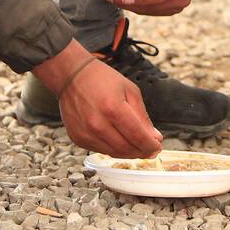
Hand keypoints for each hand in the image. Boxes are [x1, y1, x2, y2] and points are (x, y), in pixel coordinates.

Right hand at [34, 41, 161, 157]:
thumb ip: (142, 116)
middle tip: (151, 149)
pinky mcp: (78, 139)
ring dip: (130, 153)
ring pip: (114, 153)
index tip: (158, 147)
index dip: (151, 146)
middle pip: (127, 149)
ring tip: (138, 146)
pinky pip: (101, 150)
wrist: (71, 76)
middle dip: (143, 151)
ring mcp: (86, 133)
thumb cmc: (102, 79)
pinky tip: (120, 141)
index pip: (138, 137)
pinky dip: (114, 149)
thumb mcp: (130, 90)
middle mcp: (97, 124)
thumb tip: (155, 138)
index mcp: (113, 108)